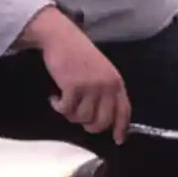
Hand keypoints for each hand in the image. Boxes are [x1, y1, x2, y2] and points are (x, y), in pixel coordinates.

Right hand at [20, 7, 131, 144]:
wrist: (61, 36)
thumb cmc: (79, 52)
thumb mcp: (101, 70)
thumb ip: (106, 90)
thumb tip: (103, 116)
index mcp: (116, 81)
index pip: (123, 111)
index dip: (120, 128)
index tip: (117, 140)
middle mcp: (106, 85)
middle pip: (102, 121)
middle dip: (88, 125)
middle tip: (77, 116)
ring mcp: (90, 86)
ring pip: (82, 118)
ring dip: (70, 114)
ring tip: (64, 101)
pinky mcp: (73, 86)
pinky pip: (66, 110)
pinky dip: (58, 107)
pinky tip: (54, 98)